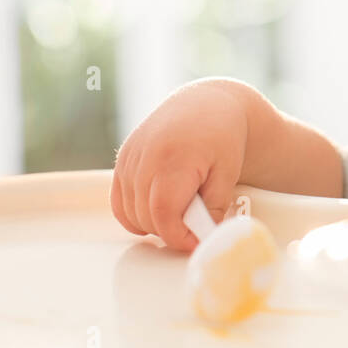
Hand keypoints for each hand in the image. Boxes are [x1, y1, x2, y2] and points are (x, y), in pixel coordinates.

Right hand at [110, 80, 248, 251]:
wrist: (205, 104)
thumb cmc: (221, 136)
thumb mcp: (228, 171)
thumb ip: (215, 206)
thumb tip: (202, 236)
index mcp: (174, 158)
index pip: (164, 212)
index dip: (177, 236)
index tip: (195, 243)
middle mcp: (145, 157)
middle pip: (145, 216)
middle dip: (169, 230)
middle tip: (194, 227)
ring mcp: (130, 158)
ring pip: (129, 212)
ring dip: (153, 223)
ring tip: (181, 212)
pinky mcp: (122, 159)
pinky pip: (119, 200)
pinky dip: (135, 213)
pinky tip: (157, 210)